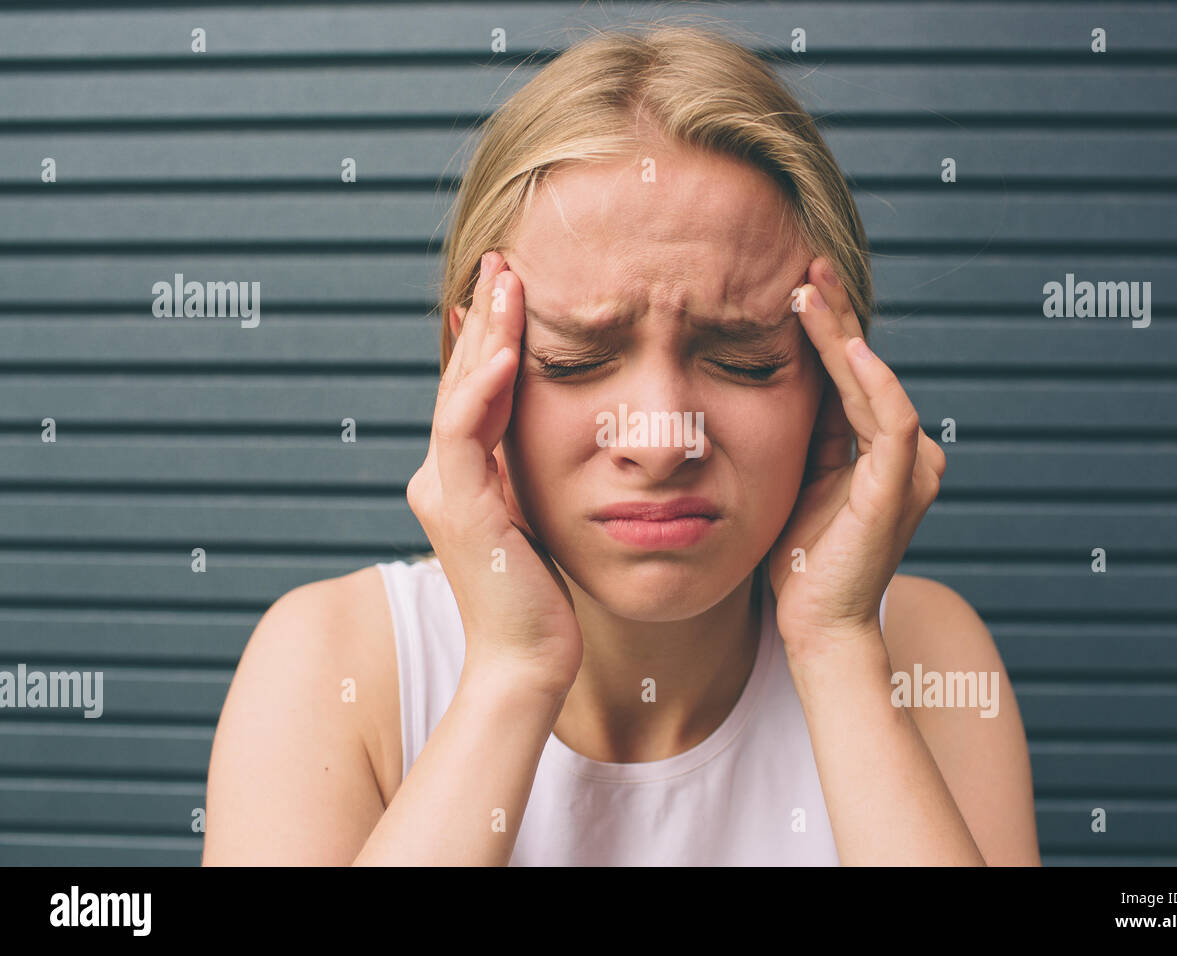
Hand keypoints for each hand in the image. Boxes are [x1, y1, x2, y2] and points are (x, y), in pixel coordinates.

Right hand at [406, 251, 582, 695]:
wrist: (530, 662)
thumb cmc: (545, 598)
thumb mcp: (541, 518)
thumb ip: (535, 473)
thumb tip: (562, 433)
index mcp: (464, 476)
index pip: (476, 389)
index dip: (492, 335)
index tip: (515, 286)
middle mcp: (443, 476)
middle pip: (463, 379)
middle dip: (486, 317)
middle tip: (504, 260)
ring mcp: (446, 492)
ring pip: (459, 395)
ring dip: (484, 336)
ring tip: (505, 283)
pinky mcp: (459, 511)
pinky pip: (465, 439)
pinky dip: (482, 393)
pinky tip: (505, 354)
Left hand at [767, 256, 945, 653]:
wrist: (816, 626)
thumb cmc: (801, 560)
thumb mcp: (798, 478)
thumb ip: (810, 431)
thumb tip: (788, 375)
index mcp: (883, 451)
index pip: (853, 376)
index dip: (828, 330)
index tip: (796, 285)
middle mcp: (907, 454)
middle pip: (866, 371)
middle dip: (836, 315)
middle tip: (808, 264)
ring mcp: (909, 469)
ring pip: (875, 384)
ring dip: (842, 334)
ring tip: (811, 288)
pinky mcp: (899, 487)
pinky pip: (889, 422)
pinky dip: (870, 381)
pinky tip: (845, 346)